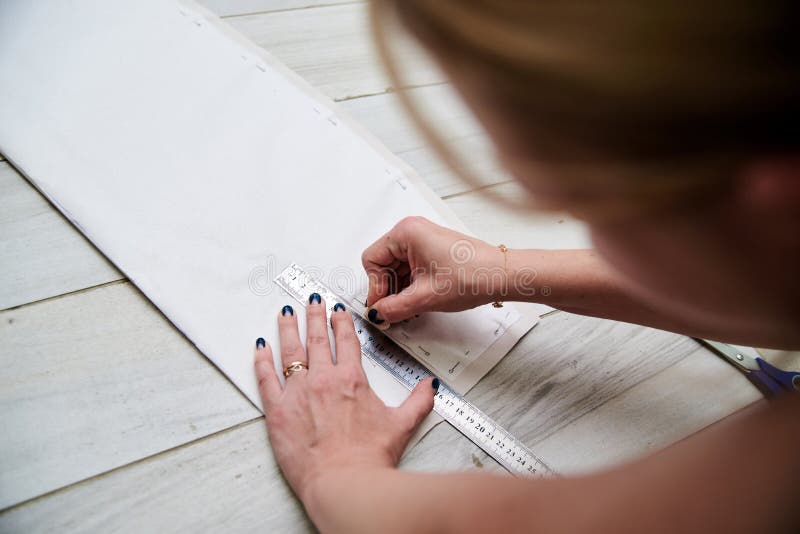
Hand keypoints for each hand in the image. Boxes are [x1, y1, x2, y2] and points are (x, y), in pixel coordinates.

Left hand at [253, 296, 437, 502]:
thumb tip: (430, 386)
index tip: (338, 310)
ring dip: (288, 328)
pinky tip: (260, 346)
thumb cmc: (369, 458)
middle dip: (314, 315)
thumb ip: (418, 401)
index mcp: (351, 380)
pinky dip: (262, 360)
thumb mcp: (402, 425)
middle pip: (317, 338)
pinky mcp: (278, 411)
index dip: (341, 322)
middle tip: (311, 300)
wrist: (345, 484)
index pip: (346, 341)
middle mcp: (323, 380)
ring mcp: (298, 393)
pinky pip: (266, 378)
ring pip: (290, 350)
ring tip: (285, 312)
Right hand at [362, 216, 502, 324]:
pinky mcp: (432, 251)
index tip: (382, 306)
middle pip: (382, 264)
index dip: (376, 286)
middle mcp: (413, 231)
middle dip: (388, 289)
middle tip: (393, 310)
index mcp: (406, 232)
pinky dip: (410, 286)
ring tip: (410, 307)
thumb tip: (377, 314)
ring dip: (400, 289)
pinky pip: (410, 268)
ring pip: (396, 268)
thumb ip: (393, 308)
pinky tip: (418, 300)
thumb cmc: (472, 275)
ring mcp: (423, 240)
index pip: (371, 260)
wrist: (500, 276)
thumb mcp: (424, 297)